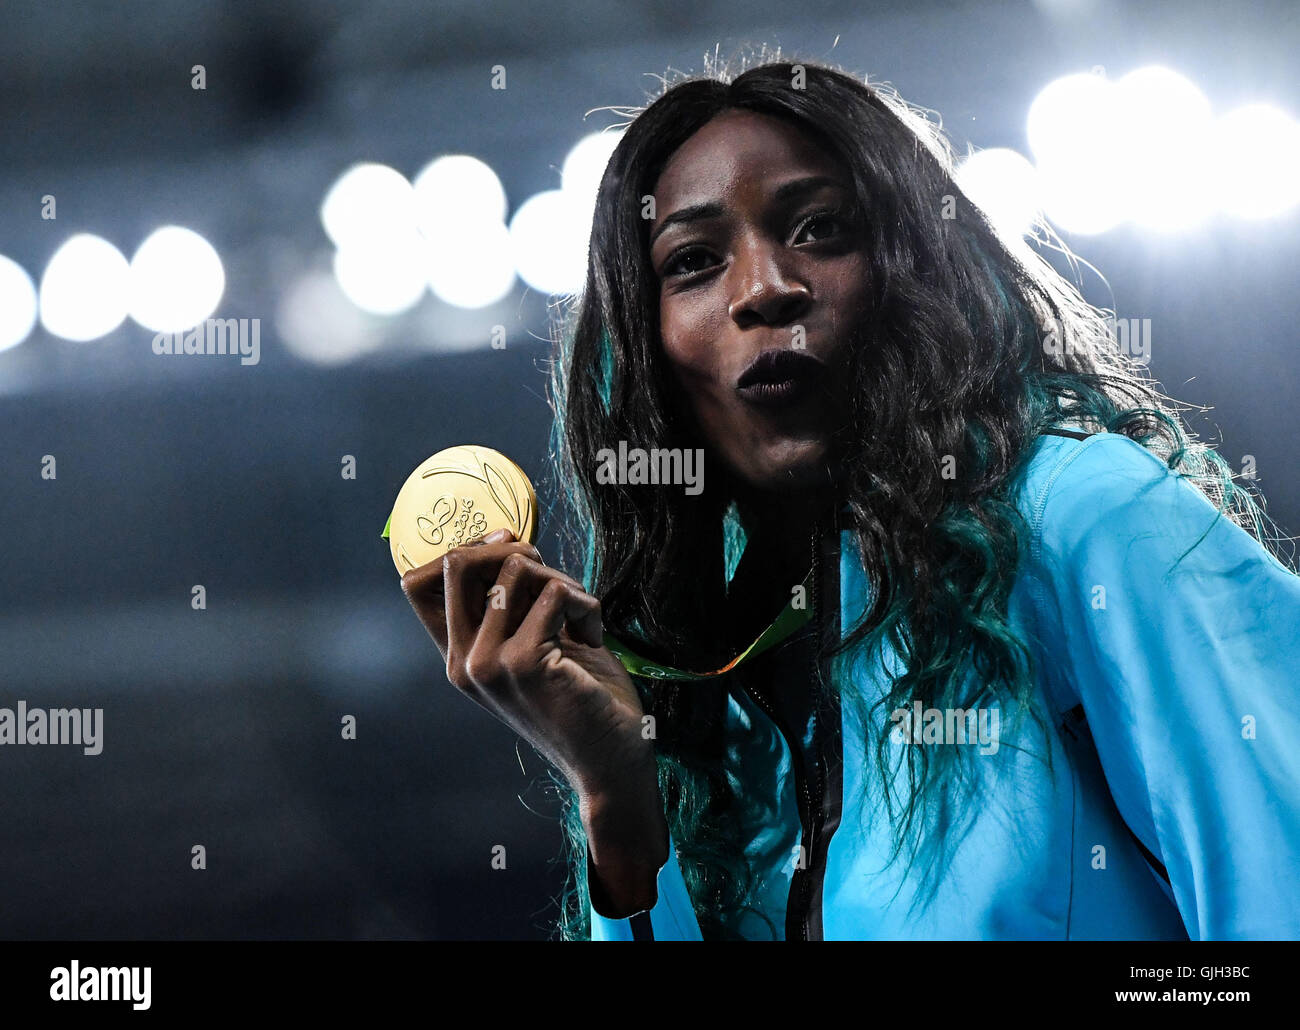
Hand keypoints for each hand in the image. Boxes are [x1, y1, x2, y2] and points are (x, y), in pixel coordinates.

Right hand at [399, 528, 658, 808]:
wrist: (610, 762)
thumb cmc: (582, 698)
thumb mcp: (534, 644)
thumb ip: (512, 606)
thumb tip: (511, 544)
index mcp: (459, 656)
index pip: (418, 583)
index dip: (465, 550)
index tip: (509, 550)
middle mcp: (462, 661)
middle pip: (456, 563)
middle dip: (514, 550)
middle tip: (553, 580)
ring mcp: (486, 663)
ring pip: (516, 569)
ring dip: (563, 580)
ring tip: (580, 616)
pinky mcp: (521, 663)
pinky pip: (555, 593)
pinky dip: (586, 604)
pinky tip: (593, 636)